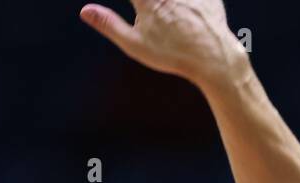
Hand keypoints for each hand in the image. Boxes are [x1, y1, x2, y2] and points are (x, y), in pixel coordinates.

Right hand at [80, 0, 246, 87]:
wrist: (213, 59)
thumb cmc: (173, 55)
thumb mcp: (136, 44)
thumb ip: (109, 25)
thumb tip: (85, 11)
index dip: (135, 0)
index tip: (137, 5)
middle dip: (152, 4)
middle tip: (153, 12)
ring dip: (171, 5)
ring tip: (171, 18)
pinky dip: (190, 2)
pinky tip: (188, 17)